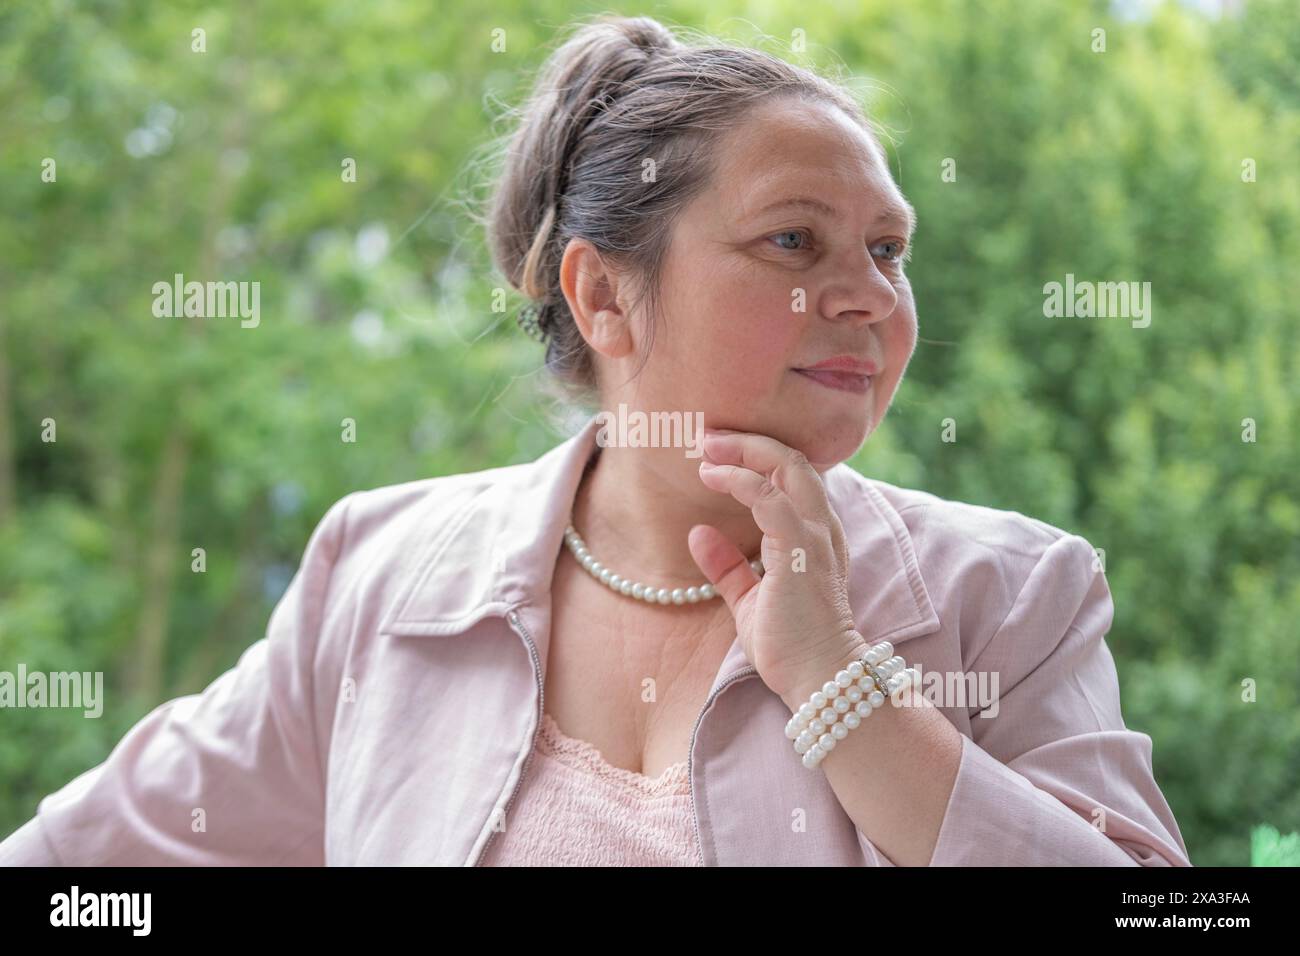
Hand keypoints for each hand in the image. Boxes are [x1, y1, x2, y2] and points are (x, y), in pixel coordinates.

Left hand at [687, 428, 865, 705]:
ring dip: (744, 450)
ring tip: (707, 446)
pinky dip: (741, 480)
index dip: (757, 457)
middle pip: (793, 461)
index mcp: (814, 536)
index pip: (793, 478)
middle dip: (751, 442)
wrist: (818, 678)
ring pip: (788, 467)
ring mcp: (815, 536)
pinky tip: (714, 475)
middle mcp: (821, 528)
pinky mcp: (800, 550)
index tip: (716, 453)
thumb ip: (728, 566)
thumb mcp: (750, 600)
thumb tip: (697, 534)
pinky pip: (771, 498)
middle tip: (709, 436)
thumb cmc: (790, 645)